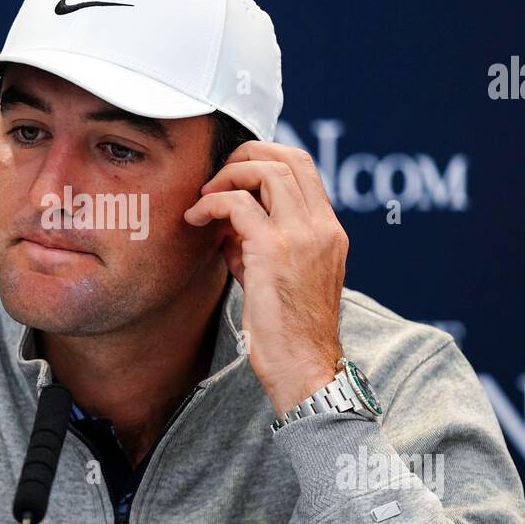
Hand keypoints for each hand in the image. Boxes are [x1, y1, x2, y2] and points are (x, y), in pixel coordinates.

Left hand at [183, 141, 347, 413]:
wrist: (303, 369)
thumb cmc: (288, 332)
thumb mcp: (279, 277)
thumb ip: (259, 243)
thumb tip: (227, 220)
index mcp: (330, 231)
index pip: (304, 168)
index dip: (266, 157)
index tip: (234, 174)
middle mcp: (322, 227)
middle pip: (289, 157)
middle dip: (246, 154)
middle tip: (216, 175)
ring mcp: (302, 236)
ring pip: (268, 170)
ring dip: (228, 175)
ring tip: (204, 197)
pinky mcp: (275, 250)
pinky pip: (237, 204)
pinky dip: (210, 204)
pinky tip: (194, 219)